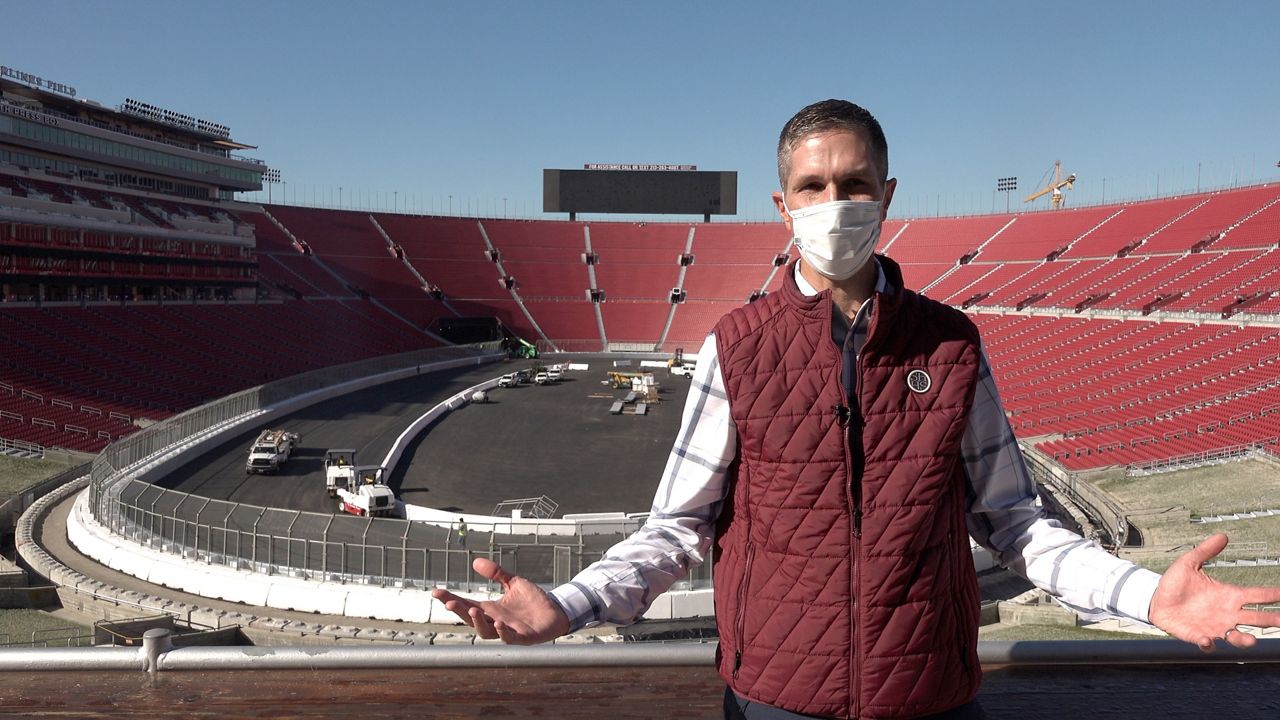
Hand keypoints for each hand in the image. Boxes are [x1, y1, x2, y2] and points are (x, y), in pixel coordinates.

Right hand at [430, 557, 570, 644]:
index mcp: (490, 609)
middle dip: (459, 612)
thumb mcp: (513, 582)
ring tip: (473, 611)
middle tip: (449, 602)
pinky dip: (503, 634)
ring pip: (487, 632)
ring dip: (478, 624)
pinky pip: (510, 638)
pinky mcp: (524, 637)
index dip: (451, 599)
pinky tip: (500, 624)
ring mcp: (508, 631)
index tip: (435, 591)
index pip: (466, 604)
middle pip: (471, 619)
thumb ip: (496, 573)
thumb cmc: (533, 600)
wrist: (556, 611)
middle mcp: (495, 621)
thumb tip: (475, 561)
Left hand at [1149, 533, 1279, 650]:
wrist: (1155, 600)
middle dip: (1271, 620)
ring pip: (1236, 637)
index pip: (1257, 595)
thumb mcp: (1189, 563)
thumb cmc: (1175, 583)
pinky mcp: (1198, 635)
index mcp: (1229, 595)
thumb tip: (1222, 535)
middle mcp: (1227, 613)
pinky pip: (1206, 642)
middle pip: (1255, 619)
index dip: (1273, 595)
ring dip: (1244, 639)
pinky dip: (1208, 642)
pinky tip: (1207, 639)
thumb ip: (1205, 551)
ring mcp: (1214, 626)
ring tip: (1251, 640)